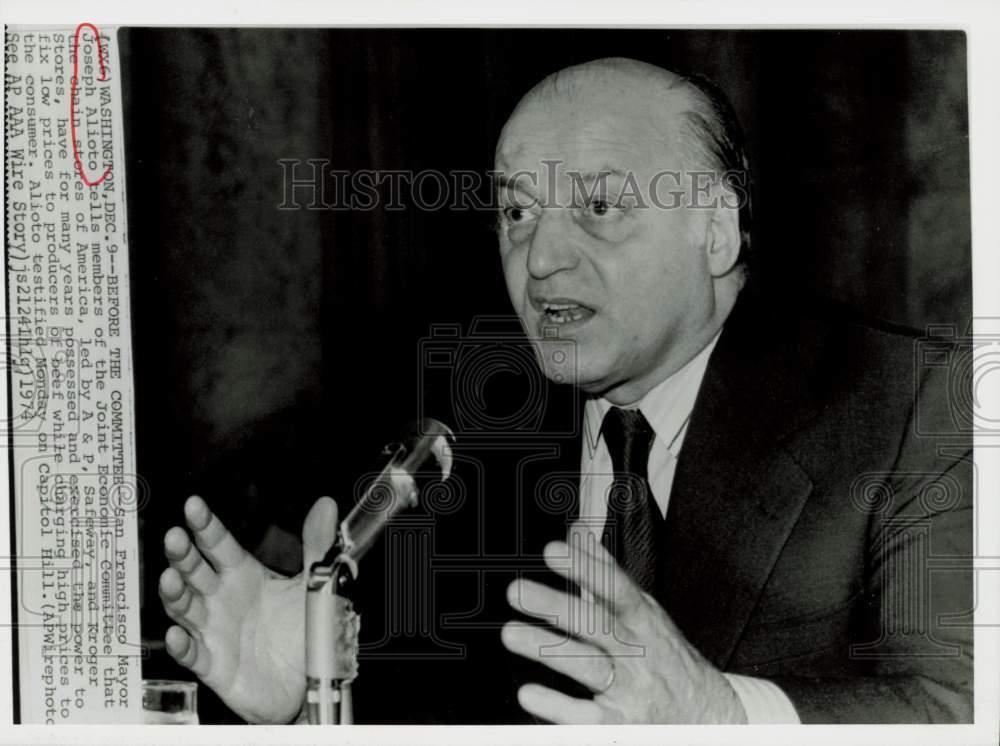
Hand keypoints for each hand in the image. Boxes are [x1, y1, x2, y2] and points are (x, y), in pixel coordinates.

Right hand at [158, 494, 337, 722]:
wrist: (309, 678)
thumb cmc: (304, 628)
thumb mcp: (314, 583)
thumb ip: (316, 545)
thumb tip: (326, 506)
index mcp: (243, 575)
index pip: (219, 545)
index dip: (205, 526)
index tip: (193, 505)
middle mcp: (222, 600)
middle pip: (195, 572)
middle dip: (182, 554)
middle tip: (174, 536)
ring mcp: (214, 631)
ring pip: (186, 608)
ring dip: (175, 594)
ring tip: (170, 578)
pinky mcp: (214, 665)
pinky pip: (193, 654)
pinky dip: (182, 646)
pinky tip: (176, 635)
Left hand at [501, 522, 746, 723]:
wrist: (709, 717)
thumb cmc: (664, 657)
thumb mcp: (642, 610)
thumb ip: (604, 571)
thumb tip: (577, 533)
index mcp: (642, 619)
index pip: (615, 588)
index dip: (584, 568)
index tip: (553, 551)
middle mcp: (638, 652)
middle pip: (597, 625)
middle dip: (556, 606)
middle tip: (517, 591)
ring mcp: (631, 690)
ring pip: (590, 667)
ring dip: (549, 650)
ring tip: (511, 634)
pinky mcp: (620, 727)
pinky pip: (588, 719)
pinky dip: (558, 708)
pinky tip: (529, 694)